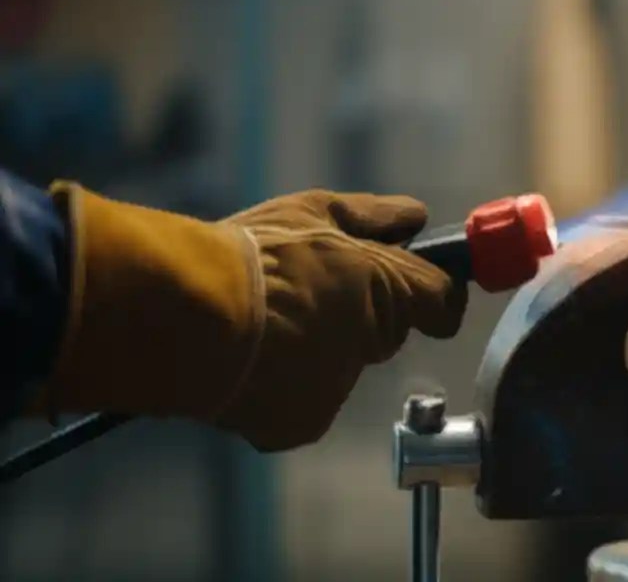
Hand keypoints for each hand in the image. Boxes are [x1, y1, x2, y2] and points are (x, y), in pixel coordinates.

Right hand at [33, 187, 465, 450]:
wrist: (177, 317)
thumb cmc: (248, 255)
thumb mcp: (315, 211)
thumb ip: (375, 216)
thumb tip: (417, 217)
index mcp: (387, 288)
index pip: (442, 301)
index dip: (431, 290)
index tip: (422, 282)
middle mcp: (372, 345)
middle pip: (385, 332)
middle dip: (358, 313)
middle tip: (307, 290)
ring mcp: (337, 387)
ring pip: (340, 367)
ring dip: (316, 348)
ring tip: (264, 323)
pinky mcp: (301, 424)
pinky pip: (303, 401)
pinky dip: (283, 384)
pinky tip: (249, 359)